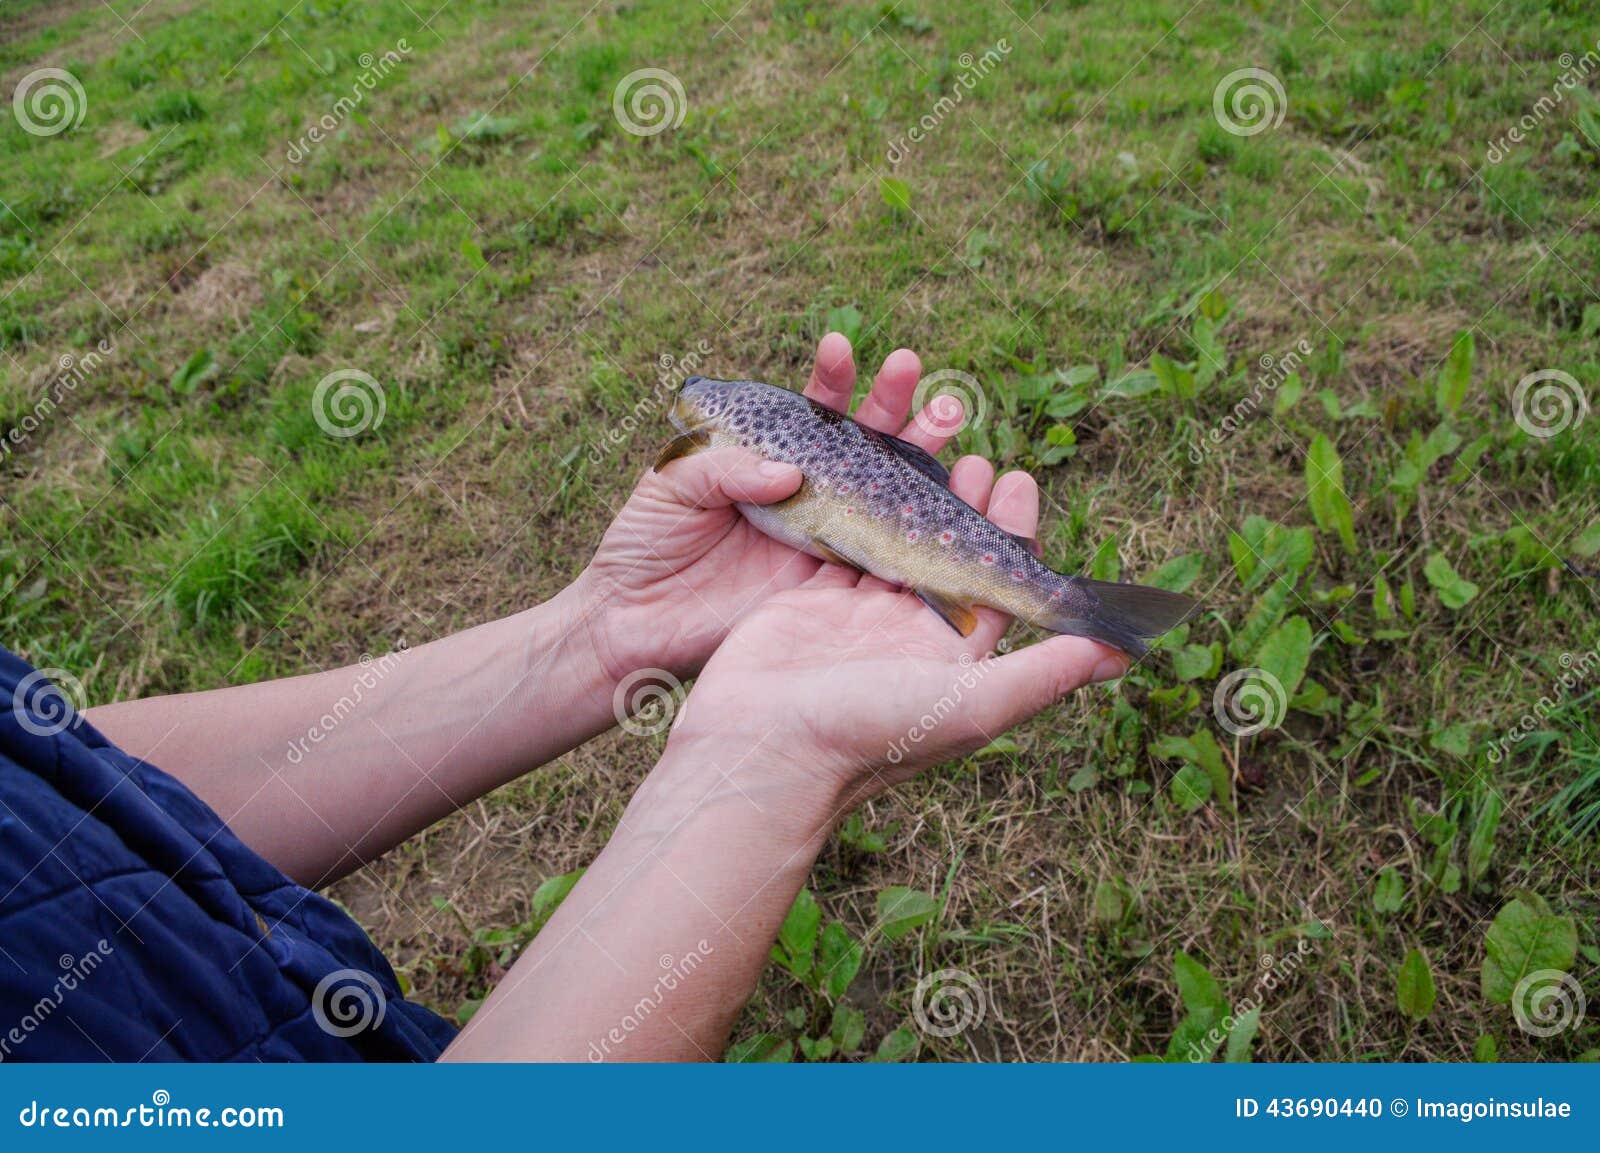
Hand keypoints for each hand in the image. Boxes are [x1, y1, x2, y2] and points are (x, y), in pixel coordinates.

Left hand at [581, 334, 970, 682]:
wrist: (631, 620)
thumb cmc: (644, 543)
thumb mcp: (670, 483)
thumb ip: (725, 467)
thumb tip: (791, 472)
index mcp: (768, 458)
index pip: (810, 412)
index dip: (830, 380)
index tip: (839, 347)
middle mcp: (805, 493)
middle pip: (863, 443)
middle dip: (892, 403)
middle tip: (910, 367)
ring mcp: (822, 537)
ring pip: (883, 491)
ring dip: (918, 454)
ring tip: (946, 413)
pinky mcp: (828, 587)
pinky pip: (880, 556)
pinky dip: (914, 530)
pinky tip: (946, 500)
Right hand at [661, 466, 1129, 811]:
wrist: (760, 749)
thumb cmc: (867, 734)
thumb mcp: (969, 704)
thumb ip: (1042, 674)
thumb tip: (1123, 654)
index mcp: (955, 662)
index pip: (999, 588)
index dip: (1012, 536)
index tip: (1018, 481)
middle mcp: (911, 638)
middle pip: (951, 560)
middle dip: (966, 509)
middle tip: (978, 456)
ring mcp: (858, 619)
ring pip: (899, 546)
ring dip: (915, 501)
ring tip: (928, 452)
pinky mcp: (810, 601)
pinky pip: (843, 544)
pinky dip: (856, 510)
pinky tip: (866, 470)